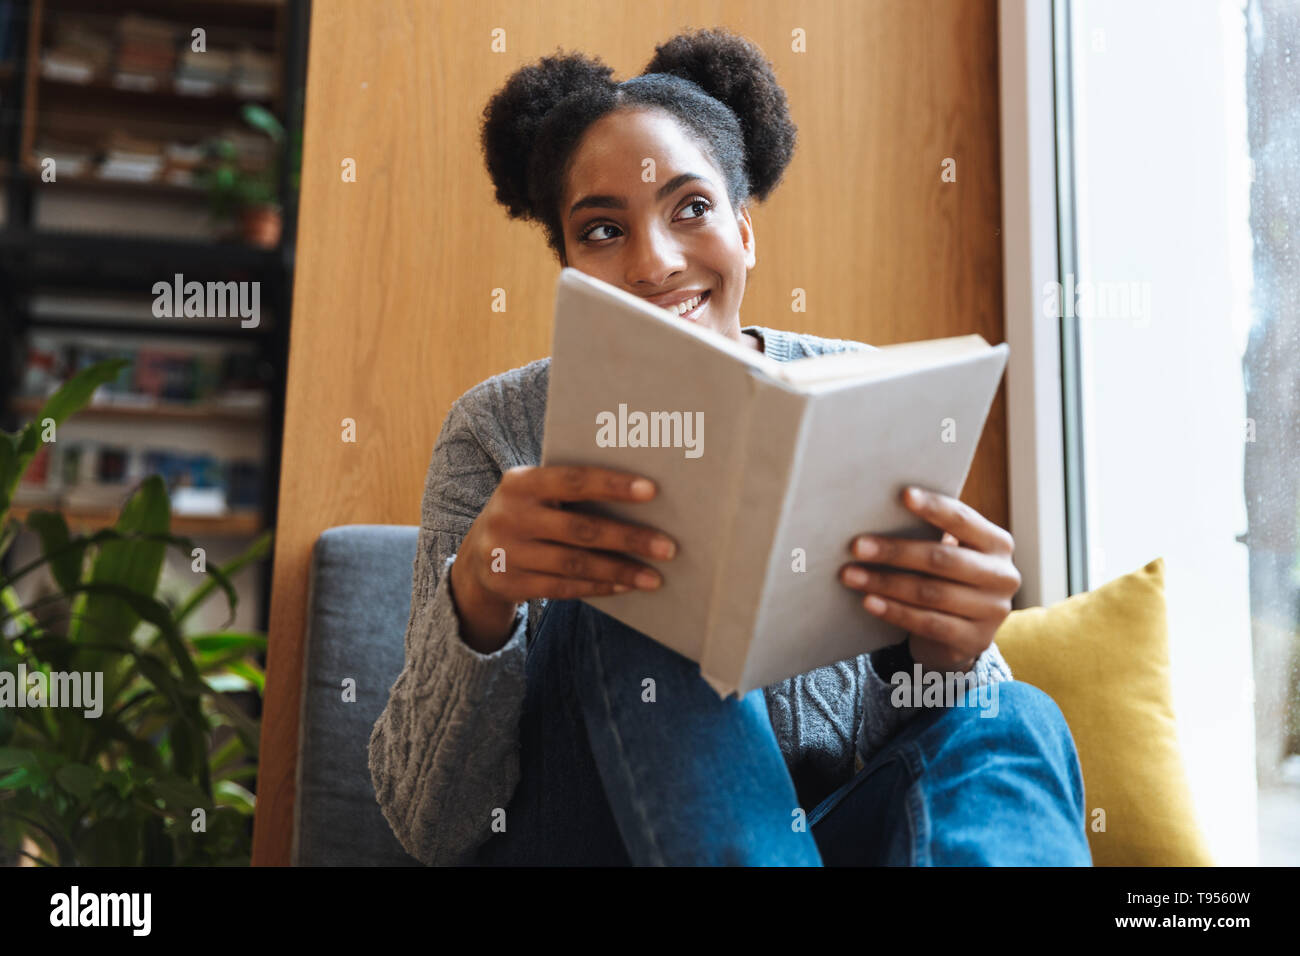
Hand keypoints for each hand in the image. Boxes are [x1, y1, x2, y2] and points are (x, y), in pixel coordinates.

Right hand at [454, 465, 676, 608]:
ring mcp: (506, 553)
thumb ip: (571, 489)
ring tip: (655, 576)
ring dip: (620, 571)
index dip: (612, 485)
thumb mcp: (535, 493)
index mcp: (520, 482)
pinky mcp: (510, 584)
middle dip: (629, 539)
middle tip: (668, 547)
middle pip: (580, 529)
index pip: (572, 480)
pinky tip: (626, 586)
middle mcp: (510, 516)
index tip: (652, 491)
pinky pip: (564, 588)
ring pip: (575, 564)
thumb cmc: (527, 515)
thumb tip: (641, 495)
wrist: (475, 558)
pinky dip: (599, 587)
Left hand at [839, 486, 1020, 673]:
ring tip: (851, 575)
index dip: (933, 508)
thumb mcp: (950, 554)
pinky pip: (928, 623)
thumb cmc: (947, 580)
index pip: (963, 520)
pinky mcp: (975, 640)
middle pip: (941, 559)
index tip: (903, 495)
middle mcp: (1003, 576)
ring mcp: (992, 611)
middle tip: (856, 546)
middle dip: (895, 552)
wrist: (962, 636)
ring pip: (930, 593)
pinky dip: (894, 611)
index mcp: (998, 544)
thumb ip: (931, 535)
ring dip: (885, 583)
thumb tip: (878, 512)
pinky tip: (868, 602)